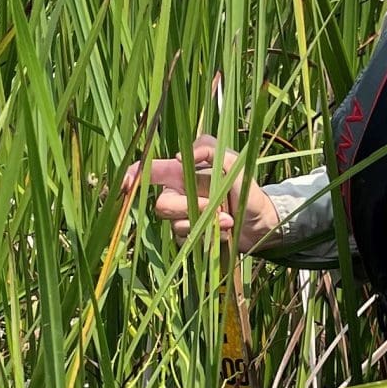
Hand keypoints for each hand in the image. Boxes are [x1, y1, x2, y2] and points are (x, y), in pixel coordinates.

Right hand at [123, 136, 281, 247]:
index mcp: (180, 174)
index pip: (148, 172)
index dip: (132, 176)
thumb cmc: (246, 186)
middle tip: (215, 206)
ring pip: (175, 225)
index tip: (125, 183)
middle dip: (187, 207)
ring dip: (204, 222)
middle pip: (162, 205)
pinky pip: (187, 240)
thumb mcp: (232, 159)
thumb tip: (177, 155)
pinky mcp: (191, 238)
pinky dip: (209, 235)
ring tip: (228, 218)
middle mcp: (177, 195)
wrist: (261, 219)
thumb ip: (208, 147)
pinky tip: (225, 229)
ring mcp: (182, 218)